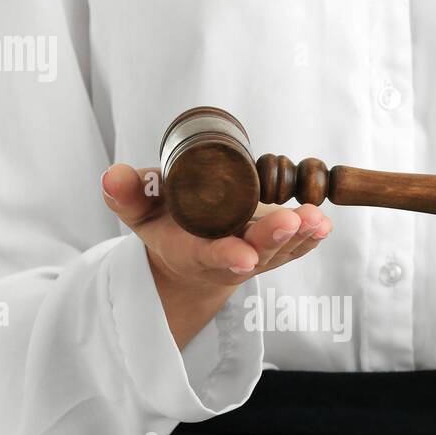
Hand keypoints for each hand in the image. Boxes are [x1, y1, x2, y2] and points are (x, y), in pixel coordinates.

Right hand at [101, 163, 332, 347]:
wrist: (189, 249)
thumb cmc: (164, 224)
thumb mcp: (137, 211)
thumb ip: (127, 193)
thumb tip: (112, 176)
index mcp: (192, 252)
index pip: (210, 256)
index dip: (226, 255)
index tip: (243, 257)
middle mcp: (229, 258)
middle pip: (255, 253)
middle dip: (272, 239)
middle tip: (289, 222)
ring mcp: (257, 255)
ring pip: (282, 251)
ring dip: (300, 236)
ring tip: (316, 218)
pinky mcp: (277, 248)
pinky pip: (297, 246)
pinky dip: (312, 237)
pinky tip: (324, 222)